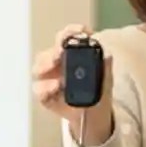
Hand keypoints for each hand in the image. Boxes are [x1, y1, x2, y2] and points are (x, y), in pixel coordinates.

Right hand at [31, 24, 114, 145]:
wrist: (93, 114)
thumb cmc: (98, 91)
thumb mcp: (106, 76)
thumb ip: (105, 64)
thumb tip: (106, 54)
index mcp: (72, 53)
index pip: (67, 36)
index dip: (70, 31)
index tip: (79, 32)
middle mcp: (58, 62)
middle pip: (49, 51)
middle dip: (54, 51)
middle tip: (60, 53)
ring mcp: (49, 77)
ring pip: (39, 67)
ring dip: (46, 67)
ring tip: (58, 74)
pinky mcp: (45, 93)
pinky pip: (39, 88)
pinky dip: (45, 88)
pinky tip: (56, 88)